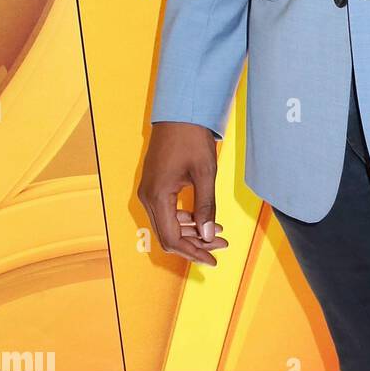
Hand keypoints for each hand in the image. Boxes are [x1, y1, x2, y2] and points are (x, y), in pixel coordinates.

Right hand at [138, 122, 229, 265]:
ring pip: (168, 224)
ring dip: (191, 232)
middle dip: (195, 244)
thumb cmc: (192, 138)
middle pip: (168, 235)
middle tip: (221, 246)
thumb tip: (209, 237)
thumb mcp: (205, 173)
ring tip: (218, 233)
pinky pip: (167, 211)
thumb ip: (206, 206)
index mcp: (157, 196)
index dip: (193, 252)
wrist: (179, 111)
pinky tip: (204, 218)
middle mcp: (147, 197)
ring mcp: (149, 190)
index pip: (171, 238)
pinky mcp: (154, 184)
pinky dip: (185, 219)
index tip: (213, 259)